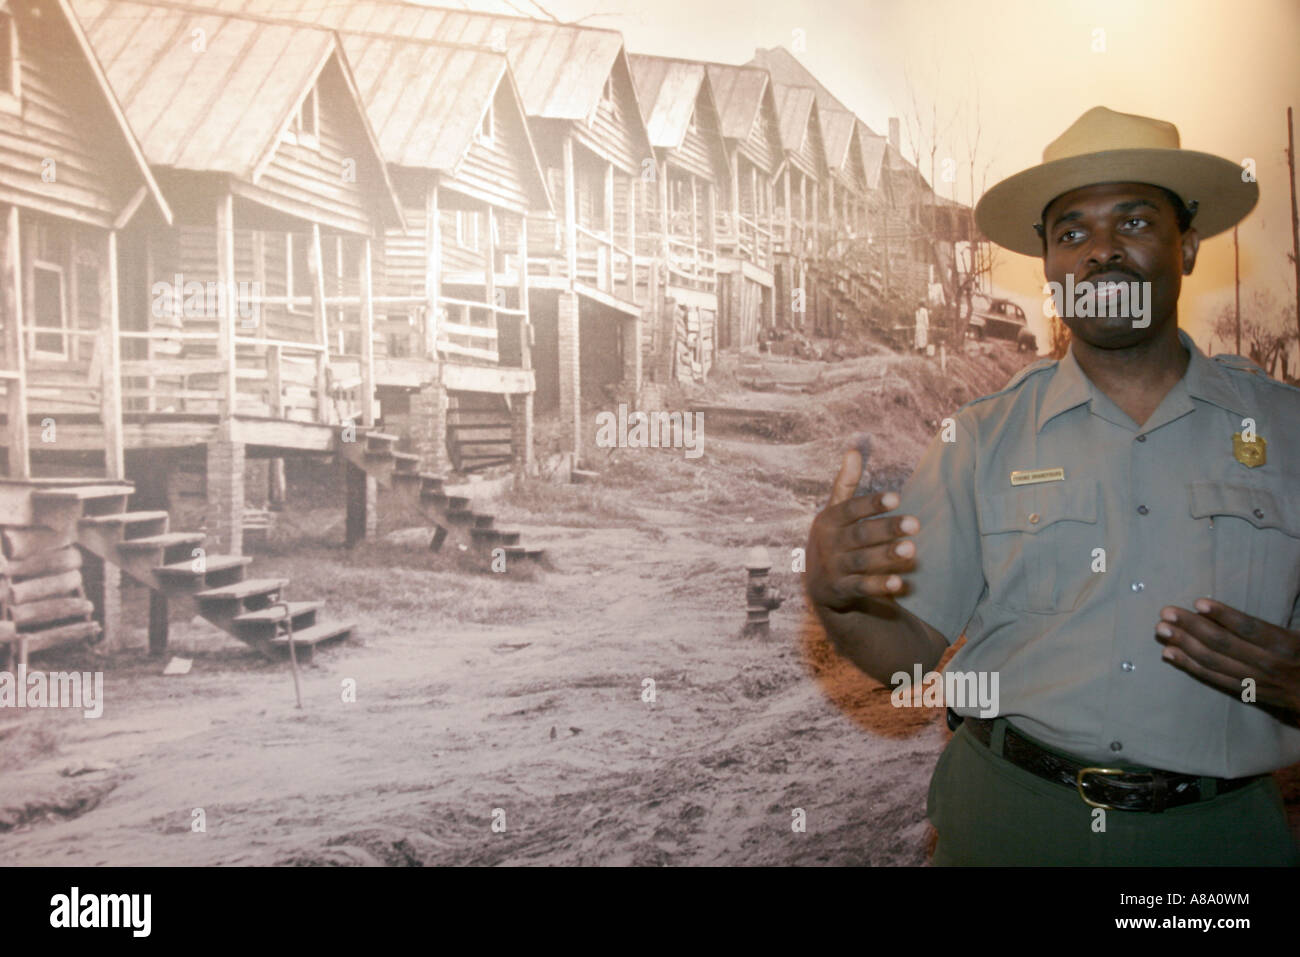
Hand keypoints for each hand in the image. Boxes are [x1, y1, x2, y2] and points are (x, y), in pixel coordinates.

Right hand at [804, 445, 919, 613]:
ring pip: (862, 561)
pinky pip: (862, 588)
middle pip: (860, 535)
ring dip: (886, 556)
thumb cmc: (834, 540)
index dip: (872, 504)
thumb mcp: (834, 512)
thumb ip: (845, 484)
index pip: (850, 509)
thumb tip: (854, 450)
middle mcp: (829, 544)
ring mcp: (834, 568)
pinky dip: (879, 586)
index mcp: (828, 521)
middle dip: (887, 529)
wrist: (819, 586)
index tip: (897, 497)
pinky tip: (900, 583)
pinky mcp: (841, 590)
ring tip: (912, 550)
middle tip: (916, 524)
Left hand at [1155, 598, 1299, 720]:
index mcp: (1285, 644)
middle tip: (1166, 613)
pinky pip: (1213, 678)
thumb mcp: (1299, 636)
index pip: (1250, 628)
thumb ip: (1272, 624)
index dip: (1223, 615)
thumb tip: (1271, 588)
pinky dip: (1189, 666)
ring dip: (1184, 645)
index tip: (1199, 602)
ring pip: (1214, 662)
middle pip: (1224, 644)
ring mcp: (1255, 681)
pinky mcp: (1245, 691)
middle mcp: (1269, 664)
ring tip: (1161, 630)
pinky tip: (1169, 653)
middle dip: (1192, 627)